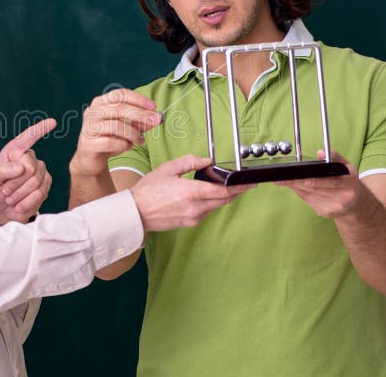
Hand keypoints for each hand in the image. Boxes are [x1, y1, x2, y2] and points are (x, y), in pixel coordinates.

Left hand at [0, 118, 56, 224]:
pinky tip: (19, 204)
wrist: (3, 211)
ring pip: (35, 181)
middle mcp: (28, 158)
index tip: (52, 122)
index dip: (39, 130)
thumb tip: (19, 167)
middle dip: (15, 183)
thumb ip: (1, 172)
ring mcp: (40, 171)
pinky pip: (40, 193)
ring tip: (11, 197)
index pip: (27, 138)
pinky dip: (26, 202)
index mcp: (13, 152)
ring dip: (19, 194)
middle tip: (6, 191)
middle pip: (29, 167)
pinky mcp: (46, 184)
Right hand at [70, 89, 162, 177]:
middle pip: (119, 109)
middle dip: (140, 114)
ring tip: (140, 140)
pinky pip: (111, 143)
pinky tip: (127, 147)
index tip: (153, 106)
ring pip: (116, 126)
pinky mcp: (88, 144)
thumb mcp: (126, 128)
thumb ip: (140, 122)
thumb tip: (157, 118)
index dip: (138, 99)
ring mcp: (89, 128)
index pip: (120, 94)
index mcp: (100, 103)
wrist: (91, 159)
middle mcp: (92, 112)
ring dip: (133, 133)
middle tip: (155, 121)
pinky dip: (123, 145)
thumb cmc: (109, 138)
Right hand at [130, 155, 253, 231]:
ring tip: (220, 187)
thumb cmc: (147, 191)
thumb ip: (190, 162)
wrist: (135, 212)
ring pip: (215, 206)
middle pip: (224, 200)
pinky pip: (205, 212)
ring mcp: (193, 217)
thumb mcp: (168, 169)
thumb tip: (206, 161)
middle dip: (235, 192)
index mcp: (191, 192)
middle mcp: (195, 207)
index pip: (224, 191)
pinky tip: (203, 196)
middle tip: (242, 184)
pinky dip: (209, 203)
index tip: (250, 183)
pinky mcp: (189, 223)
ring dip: (221, 197)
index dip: (240, 187)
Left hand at [273, 150, 361, 217]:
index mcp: (350, 184)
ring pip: (309, 196)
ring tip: (286, 181)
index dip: (317, 181)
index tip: (304, 180)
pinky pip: (308, 201)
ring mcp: (334, 207)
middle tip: (281, 179)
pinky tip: (297, 187)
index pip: (332, 182)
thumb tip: (320, 152)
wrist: (356, 204)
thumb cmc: (348, 181)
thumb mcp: (347, 167)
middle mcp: (343, 197)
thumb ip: (335, 157)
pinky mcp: (325, 213)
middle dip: (297, 183)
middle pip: (316, 189)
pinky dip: (300, 193)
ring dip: (296, 187)